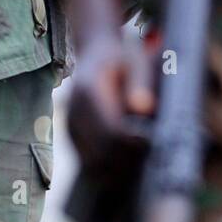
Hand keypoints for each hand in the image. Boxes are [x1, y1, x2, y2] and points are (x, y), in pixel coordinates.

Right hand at [68, 30, 155, 171]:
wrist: (96, 55)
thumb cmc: (123, 60)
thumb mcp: (136, 63)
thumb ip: (140, 84)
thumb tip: (143, 108)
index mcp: (88, 92)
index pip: (110, 131)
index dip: (132, 143)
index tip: (151, 144)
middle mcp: (74, 111)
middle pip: (98, 151)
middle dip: (124, 160)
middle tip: (148, 158)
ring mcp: (70, 125)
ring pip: (91, 160)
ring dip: (114, 167)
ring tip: (137, 162)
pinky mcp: (72, 135)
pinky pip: (87, 159)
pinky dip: (105, 165)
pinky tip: (123, 162)